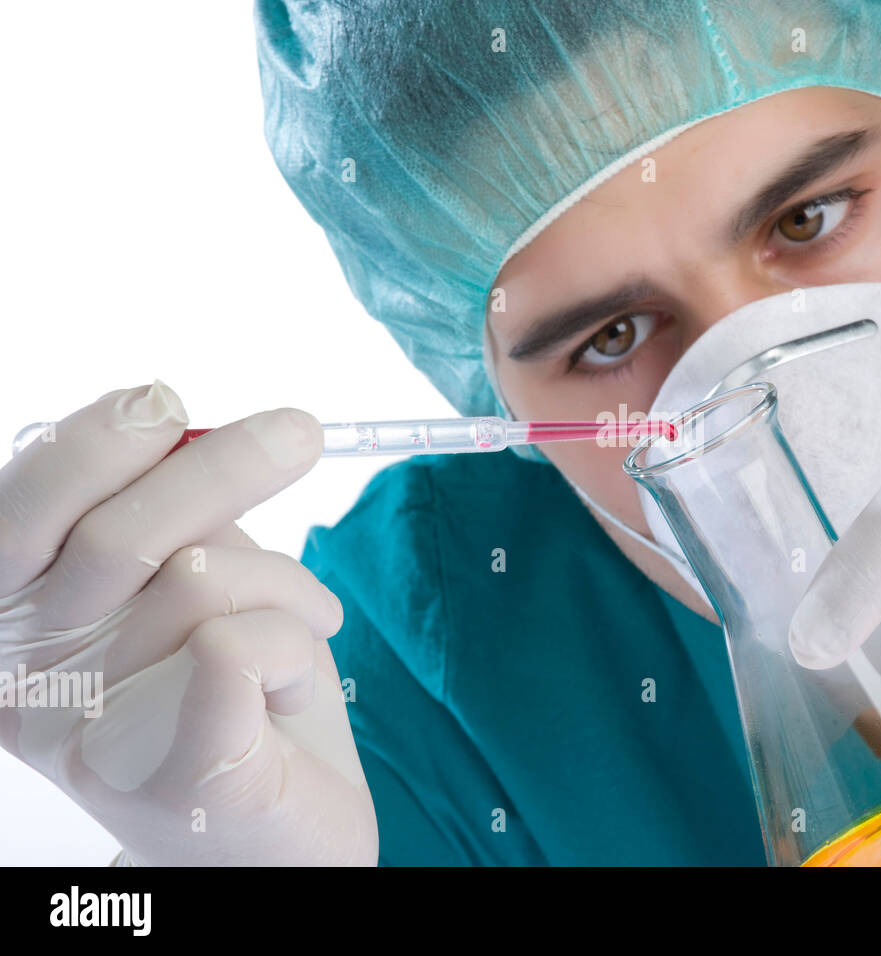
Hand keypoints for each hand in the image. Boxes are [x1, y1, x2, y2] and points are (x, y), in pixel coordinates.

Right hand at [0, 382, 377, 863]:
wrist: (282, 840)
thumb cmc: (234, 698)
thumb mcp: (185, 585)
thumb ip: (162, 517)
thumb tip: (168, 415)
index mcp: (18, 628)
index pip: (18, 514)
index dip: (88, 447)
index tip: (164, 402)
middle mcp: (38, 686)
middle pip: (113, 536)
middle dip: (219, 468)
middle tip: (301, 432)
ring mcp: (102, 741)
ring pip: (196, 580)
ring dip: (282, 581)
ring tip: (302, 617)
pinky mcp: (186, 783)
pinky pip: (244, 647)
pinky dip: (298, 637)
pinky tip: (295, 684)